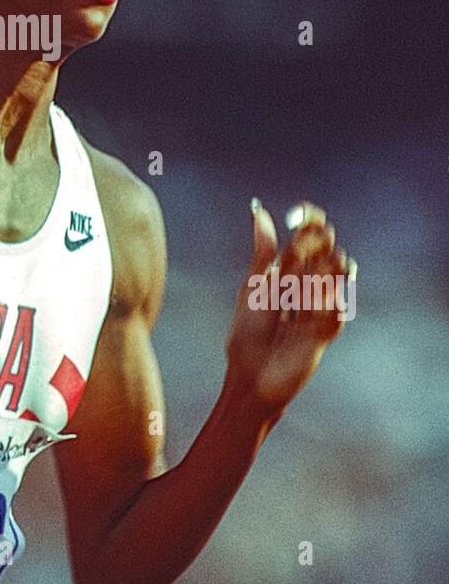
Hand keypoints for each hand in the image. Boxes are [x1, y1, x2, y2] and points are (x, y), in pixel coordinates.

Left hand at [226, 199, 355, 412]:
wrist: (250, 373)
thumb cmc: (247, 332)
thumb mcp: (255, 286)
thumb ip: (264, 251)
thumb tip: (258, 210)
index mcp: (288, 272)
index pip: (307, 238)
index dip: (309, 223)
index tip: (300, 213)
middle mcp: (307, 286)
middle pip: (324, 252)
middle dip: (318, 245)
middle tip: (307, 244)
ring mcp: (319, 308)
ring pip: (336, 276)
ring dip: (325, 270)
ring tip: (310, 275)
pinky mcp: (326, 332)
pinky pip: (336, 313)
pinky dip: (329, 305)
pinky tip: (321, 302)